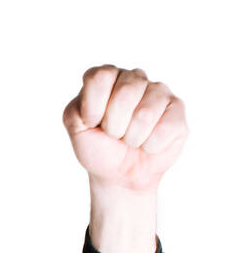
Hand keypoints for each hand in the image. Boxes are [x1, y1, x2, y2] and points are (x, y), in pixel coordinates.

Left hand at [62, 65, 187, 192]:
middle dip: (114, 126)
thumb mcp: (76, 132)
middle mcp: (134, 77)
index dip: (93, 109)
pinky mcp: (177, 109)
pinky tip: (149, 144)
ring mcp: (158, 91)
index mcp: (107, 77)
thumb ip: (74, 112)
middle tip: (115, 134)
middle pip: (125, 93)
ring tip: (131, 139)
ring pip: (145, 113)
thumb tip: (94, 105)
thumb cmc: (100, 148)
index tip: (93, 124)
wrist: (120, 176)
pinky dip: (151, 146)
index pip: (99, 77)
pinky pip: (164, 128)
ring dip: (133, 138)